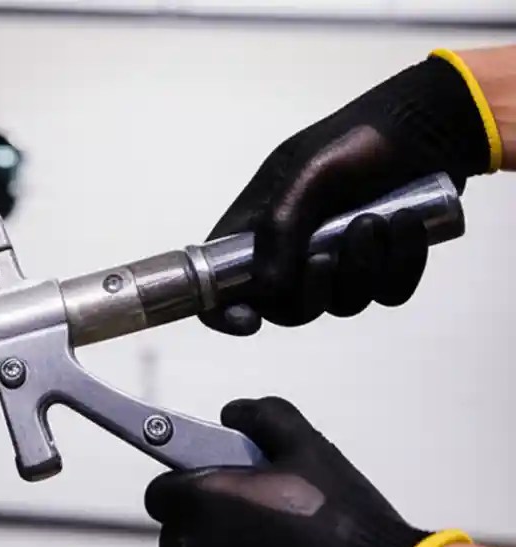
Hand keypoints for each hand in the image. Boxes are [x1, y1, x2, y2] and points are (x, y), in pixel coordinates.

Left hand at [144, 397, 428, 546]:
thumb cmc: (346, 520)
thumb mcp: (308, 446)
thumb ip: (260, 417)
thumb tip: (231, 415)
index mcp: (202, 500)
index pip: (160, 489)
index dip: (187, 483)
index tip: (214, 482)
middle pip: (177, 528)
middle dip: (204, 518)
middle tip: (253, 512)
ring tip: (278, 546)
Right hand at [204, 52, 496, 334]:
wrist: (428, 123)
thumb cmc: (355, 140)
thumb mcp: (309, 173)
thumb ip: (280, 227)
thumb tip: (267, 288)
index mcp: (256, 229)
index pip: (220, 286)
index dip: (223, 312)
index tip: (249, 320)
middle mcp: (292, 253)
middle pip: (288, 309)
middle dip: (312, 290)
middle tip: (327, 256)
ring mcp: (340, 264)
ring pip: (343, 304)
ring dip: (363, 268)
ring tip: (376, 220)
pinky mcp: (383, 267)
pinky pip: (388, 293)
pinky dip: (401, 265)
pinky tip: (406, 226)